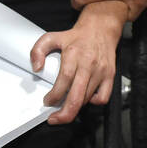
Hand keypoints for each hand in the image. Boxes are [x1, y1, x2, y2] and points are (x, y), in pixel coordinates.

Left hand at [31, 0, 127, 124]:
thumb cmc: (77, 36)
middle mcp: (88, 64)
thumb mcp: (52, 37)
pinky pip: (103, 97)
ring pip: (87, 99)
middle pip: (77, 96)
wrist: (101, 28)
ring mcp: (101, 71)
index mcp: (74, 54)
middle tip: (55, 118)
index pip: (64, 79)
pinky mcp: (110, 75)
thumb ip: (38, 50)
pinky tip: (84, 97)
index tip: (47, 101)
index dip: (55, 95)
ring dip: (75, 106)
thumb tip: (36, 67)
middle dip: (65, 113)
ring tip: (66, 104)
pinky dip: (93, 102)